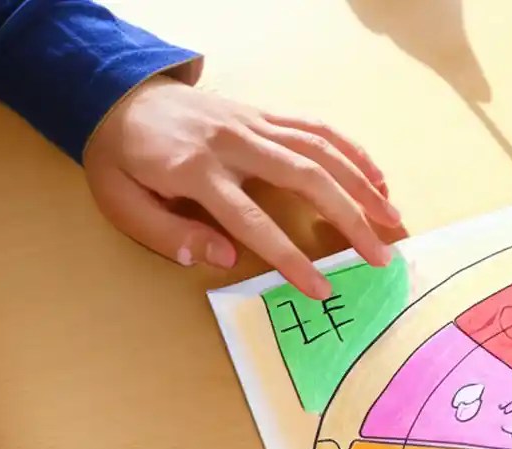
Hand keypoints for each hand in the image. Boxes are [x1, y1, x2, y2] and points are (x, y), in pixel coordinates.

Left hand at [84, 76, 402, 299]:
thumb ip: (170, 235)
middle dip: (349, 218)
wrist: (118, 96)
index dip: (289, 258)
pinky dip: (351, 149)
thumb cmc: (122, 161)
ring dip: (362, 184)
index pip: (252, 221)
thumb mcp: (122, 204)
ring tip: (393, 218)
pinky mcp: (263, 113)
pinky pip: (315, 127)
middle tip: (380, 254)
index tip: (321, 289)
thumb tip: (223, 258)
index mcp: (195, 171)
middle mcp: (233, 142)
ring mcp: (252, 122)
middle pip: (305, 178)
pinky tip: (376, 176)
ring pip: (319, 149)